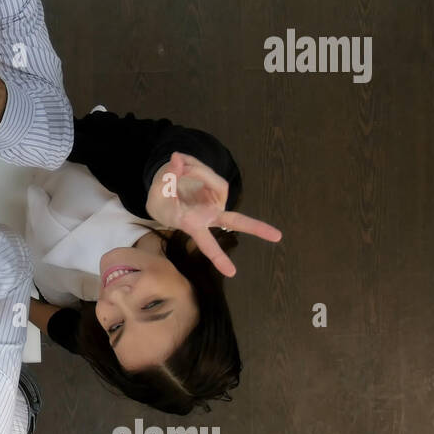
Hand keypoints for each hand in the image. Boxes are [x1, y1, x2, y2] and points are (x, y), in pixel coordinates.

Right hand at [145, 151, 282, 276]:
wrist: (164, 192)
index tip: (232, 273)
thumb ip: (166, 178)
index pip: (207, 244)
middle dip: (256, 228)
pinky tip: (184, 166)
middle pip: (235, 221)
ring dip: (196, 171)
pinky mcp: (216, 188)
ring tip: (177, 167)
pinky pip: (210, 174)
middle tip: (278, 236)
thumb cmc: (160, 202)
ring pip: (214, 182)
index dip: (218, 257)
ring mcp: (215, 201)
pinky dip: (196, 167)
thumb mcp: (156, 192)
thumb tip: (179, 160)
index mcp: (192, 224)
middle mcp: (209, 215)